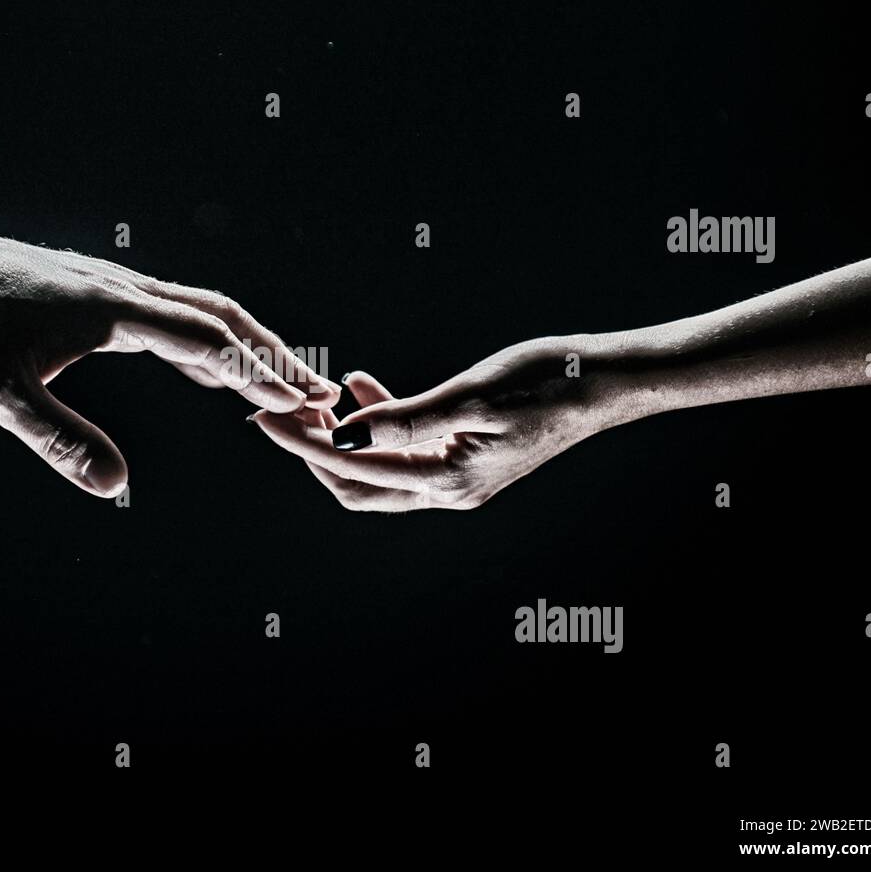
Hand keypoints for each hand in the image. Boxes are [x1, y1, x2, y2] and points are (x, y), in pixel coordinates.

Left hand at [0, 225, 339, 496]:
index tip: (305, 401)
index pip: (208, 340)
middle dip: (274, 357)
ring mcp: (108, 284)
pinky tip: (207, 370)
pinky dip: (207, 342)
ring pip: (198, 311)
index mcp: (113, 309)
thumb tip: (116, 488)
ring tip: (281, 384)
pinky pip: (169, 314)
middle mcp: (122, 288)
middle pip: (220, 318)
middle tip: (319, 395)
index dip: (261, 373)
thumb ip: (59, 439)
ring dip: (245, 347)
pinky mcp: (90, 289)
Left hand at [251, 337, 612, 511]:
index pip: (353, 471)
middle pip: (356, 485)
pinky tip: (362, 386)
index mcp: (447, 482)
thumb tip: (344, 435)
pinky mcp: (463, 456)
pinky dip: (377, 422)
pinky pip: (404, 449)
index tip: (268, 419)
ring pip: (377, 468)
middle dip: (315, 450)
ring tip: (316, 397)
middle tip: (281, 411)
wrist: (602, 383)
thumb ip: (405, 418)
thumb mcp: (472, 396)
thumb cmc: (547, 381)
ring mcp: (456, 477)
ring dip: (343, 437)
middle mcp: (448, 491)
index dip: (306, 445)